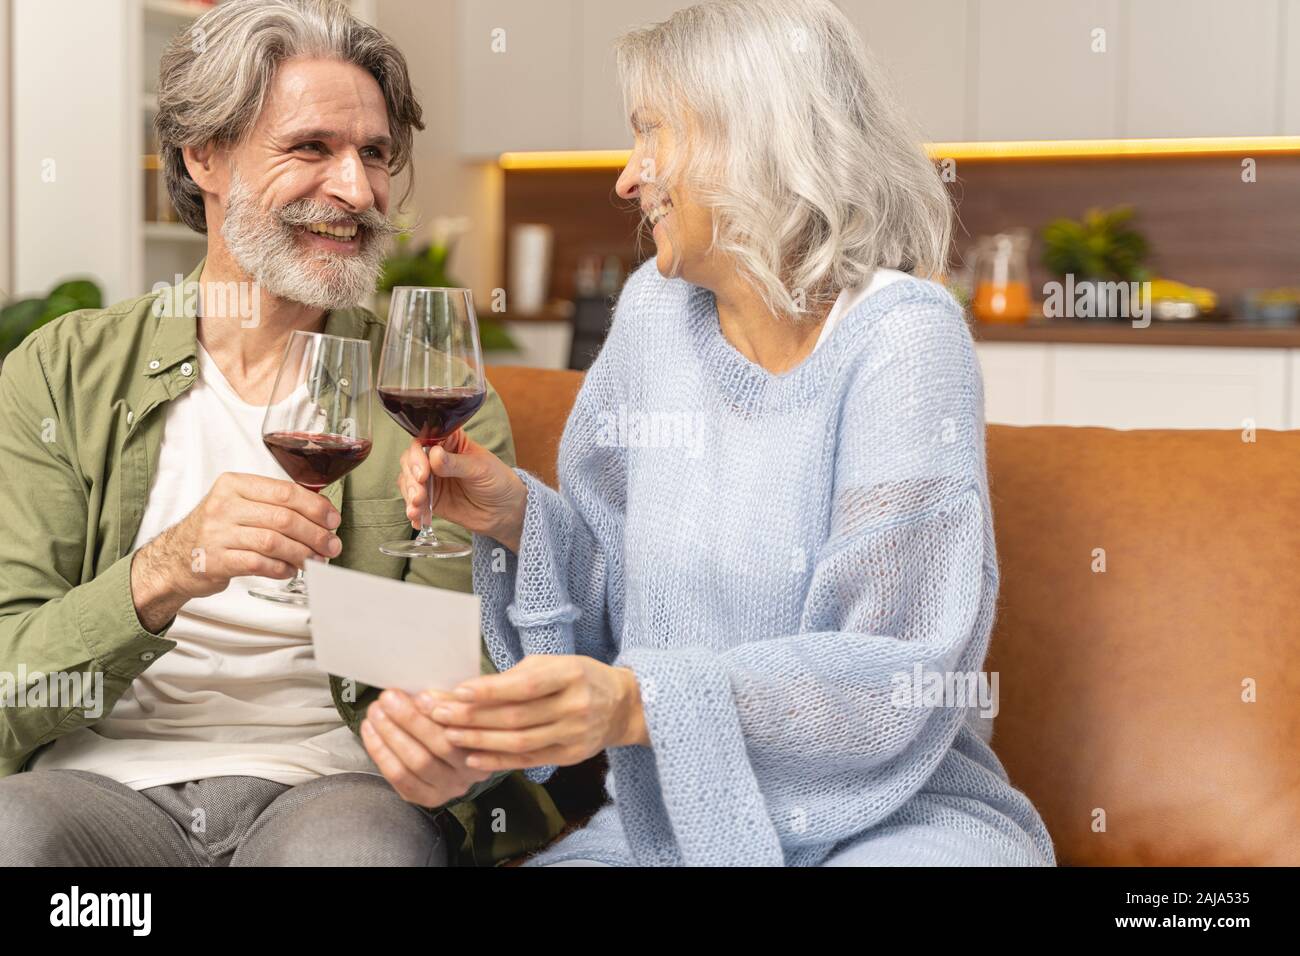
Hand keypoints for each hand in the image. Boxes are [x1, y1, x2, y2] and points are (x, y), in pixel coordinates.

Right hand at [131, 472, 341, 630]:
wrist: (174, 558)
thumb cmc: (216, 530)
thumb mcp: (238, 505)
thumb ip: (273, 503)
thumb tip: (321, 513)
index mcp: (234, 485)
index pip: (285, 492)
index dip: (315, 507)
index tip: (333, 520)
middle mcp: (224, 505)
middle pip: (283, 518)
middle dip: (315, 534)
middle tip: (331, 546)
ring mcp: (217, 533)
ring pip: (274, 542)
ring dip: (302, 554)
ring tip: (315, 561)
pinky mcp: (215, 560)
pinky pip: (259, 564)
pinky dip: (281, 569)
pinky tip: (289, 570)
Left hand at [361, 689, 492, 807]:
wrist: (457, 754)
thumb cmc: (455, 720)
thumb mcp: (463, 706)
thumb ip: (450, 701)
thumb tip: (422, 695)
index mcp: (488, 743)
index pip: (466, 727)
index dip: (443, 711)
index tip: (421, 694)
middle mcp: (472, 771)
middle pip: (440, 745)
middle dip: (410, 719)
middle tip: (389, 698)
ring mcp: (450, 788)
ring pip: (417, 762)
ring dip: (391, 734)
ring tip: (376, 711)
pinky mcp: (428, 797)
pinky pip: (399, 777)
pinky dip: (381, 752)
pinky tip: (370, 731)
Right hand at [398, 429, 527, 551]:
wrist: (505, 511)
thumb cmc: (498, 481)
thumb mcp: (480, 469)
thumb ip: (455, 463)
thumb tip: (433, 455)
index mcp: (450, 441)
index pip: (424, 440)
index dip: (418, 454)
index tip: (423, 471)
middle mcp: (436, 458)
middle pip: (410, 460)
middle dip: (411, 477)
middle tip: (420, 493)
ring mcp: (432, 479)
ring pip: (408, 481)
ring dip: (409, 494)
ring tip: (417, 508)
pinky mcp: (431, 499)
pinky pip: (414, 502)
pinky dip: (413, 510)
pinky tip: (418, 519)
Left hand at [413, 655, 649, 772]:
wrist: (622, 706)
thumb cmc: (579, 677)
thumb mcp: (555, 664)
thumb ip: (517, 676)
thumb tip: (471, 689)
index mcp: (571, 675)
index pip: (526, 685)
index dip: (491, 690)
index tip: (458, 691)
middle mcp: (575, 706)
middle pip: (517, 716)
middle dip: (473, 716)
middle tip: (439, 713)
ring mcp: (574, 734)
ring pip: (519, 741)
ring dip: (479, 740)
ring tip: (448, 735)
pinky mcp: (569, 756)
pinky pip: (528, 760)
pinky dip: (498, 760)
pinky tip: (473, 758)